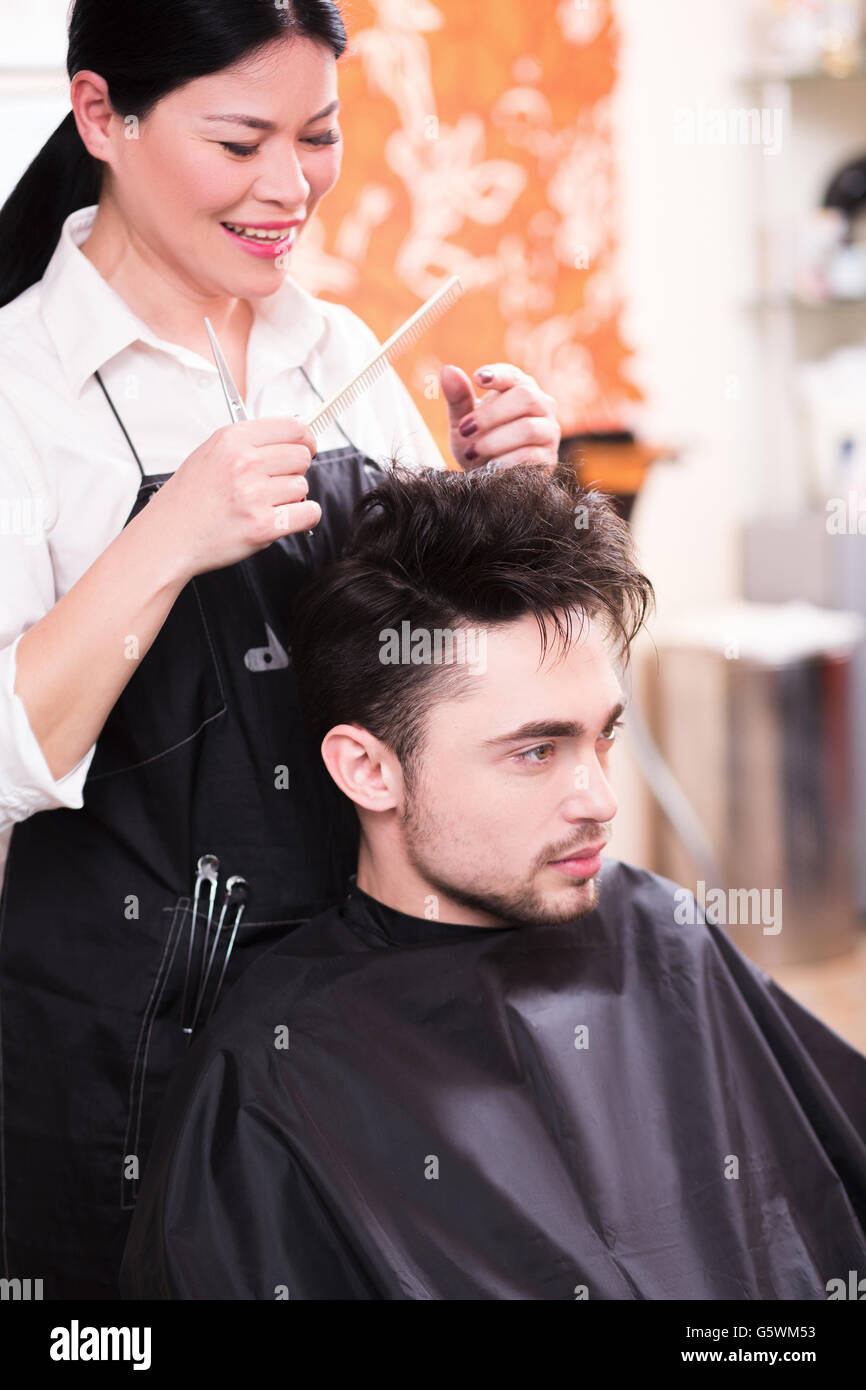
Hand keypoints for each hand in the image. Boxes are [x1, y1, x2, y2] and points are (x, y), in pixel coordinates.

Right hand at [148, 416, 320, 581]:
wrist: (168, 536)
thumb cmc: (188, 499)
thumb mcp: (211, 452)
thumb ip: (249, 441)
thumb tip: (294, 431)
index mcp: (232, 439)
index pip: (293, 427)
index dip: (306, 439)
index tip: (307, 447)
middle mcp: (244, 463)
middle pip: (301, 456)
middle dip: (295, 470)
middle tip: (276, 483)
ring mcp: (254, 495)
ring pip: (302, 486)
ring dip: (291, 498)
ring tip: (264, 504)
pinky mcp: (262, 526)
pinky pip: (308, 513)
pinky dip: (303, 517)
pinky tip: (283, 518)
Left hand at [440, 363, 560, 471]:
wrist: (487, 479)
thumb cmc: (476, 444)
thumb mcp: (462, 422)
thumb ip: (457, 398)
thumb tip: (448, 370)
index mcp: (519, 388)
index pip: (514, 374)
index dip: (498, 374)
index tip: (478, 379)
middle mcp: (541, 405)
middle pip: (526, 397)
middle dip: (491, 414)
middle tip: (465, 430)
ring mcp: (548, 432)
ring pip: (528, 429)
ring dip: (495, 441)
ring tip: (473, 452)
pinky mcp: (548, 459)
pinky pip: (530, 456)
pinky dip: (505, 462)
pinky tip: (489, 467)